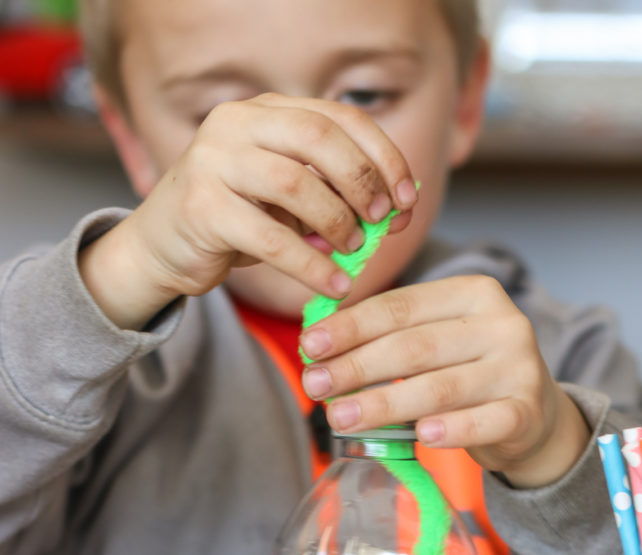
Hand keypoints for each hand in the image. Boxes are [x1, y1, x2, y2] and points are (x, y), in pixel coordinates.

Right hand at [79, 94, 416, 329]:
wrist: (162, 247)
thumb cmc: (236, 221)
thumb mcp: (288, 199)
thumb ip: (332, 193)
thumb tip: (395, 210)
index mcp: (265, 111)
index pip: (338, 117)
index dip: (381, 155)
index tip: (407, 196)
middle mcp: (236, 124)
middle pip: (319, 139)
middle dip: (363, 182)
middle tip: (383, 221)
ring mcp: (214, 162)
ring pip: (296, 184)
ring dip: (338, 223)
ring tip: (355, 252)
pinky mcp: (203, 208)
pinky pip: (272, 238)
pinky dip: (312, 265)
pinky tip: (334, 284)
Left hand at [300, 275, 590, 487]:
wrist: (534, 418)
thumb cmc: (468, 375)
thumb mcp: (437, 343)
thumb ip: (392, 337)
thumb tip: (320, 347)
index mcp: (474, 293)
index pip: (401, 307)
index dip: (351, 327)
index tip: (310, 345)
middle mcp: (502, 324)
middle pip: (415, 346)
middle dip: (357, 367)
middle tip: (315, 386)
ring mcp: (518, 368)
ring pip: (440, 387)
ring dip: (384, 404)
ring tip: (341, 419)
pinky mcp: (527, 413)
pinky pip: (484, 422)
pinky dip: (452, 430)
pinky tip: (422, 436)